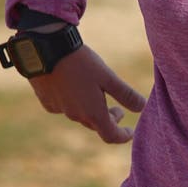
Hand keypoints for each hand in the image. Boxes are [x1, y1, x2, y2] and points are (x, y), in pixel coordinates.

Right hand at [30, 44, 145, 143]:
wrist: (45, 50)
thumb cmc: (80, 62)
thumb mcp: (108, 77)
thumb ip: (126, 94)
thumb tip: (142, 107)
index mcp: (93, 113)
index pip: (111, 136)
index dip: (123, 136)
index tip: (130, 131)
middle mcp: (75, 115)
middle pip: (96, 124)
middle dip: (109, 119)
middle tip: (118, 109)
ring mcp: (59, 110)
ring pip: (80, 115)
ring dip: (91, 109)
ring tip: (97, 94)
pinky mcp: (47, 101)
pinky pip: (64, 107)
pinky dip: (74, 102)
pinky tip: (74, 88)